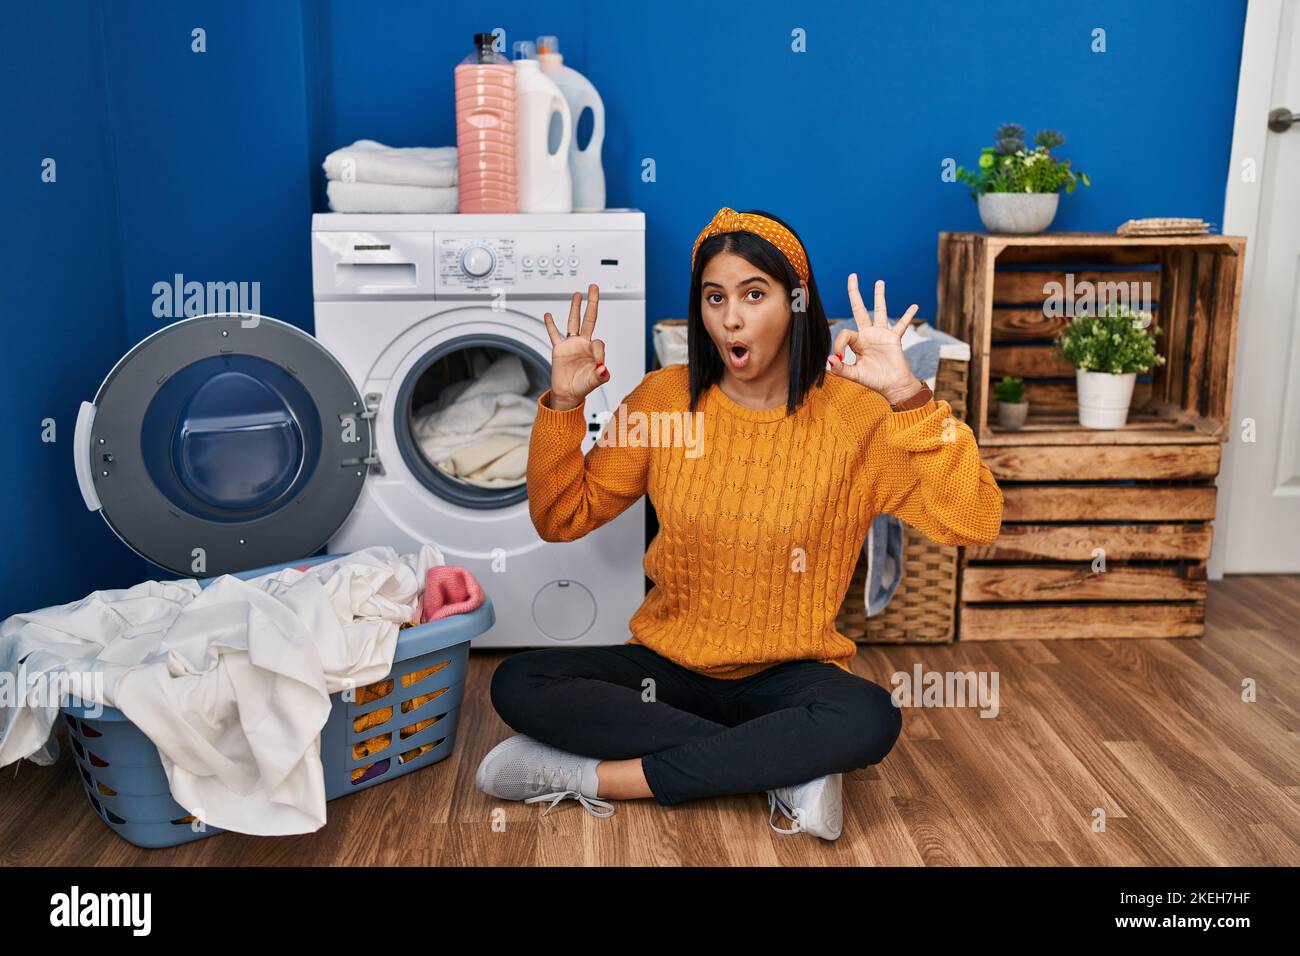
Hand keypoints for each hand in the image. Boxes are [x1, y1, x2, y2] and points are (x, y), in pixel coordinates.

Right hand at [542, 284, 608, 409]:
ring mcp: (571, 345)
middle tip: (593, 288)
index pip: (599, 341)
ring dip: (575, 307)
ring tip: (577, 294)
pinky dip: (550, 325)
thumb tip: (603, 369)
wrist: (568, 394)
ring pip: (573, 321)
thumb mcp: (595, 382)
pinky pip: (554, 334)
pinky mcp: (559, 349)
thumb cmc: (583, 387)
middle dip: (592, 303)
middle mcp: (583, 344)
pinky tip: (548, 315)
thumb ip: (601, 375)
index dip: (597, 352)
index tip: (596, 364)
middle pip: (589, 318)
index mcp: (594, 350)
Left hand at [828, 275, 923, 404]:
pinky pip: (902, 325)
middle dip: (855, 293)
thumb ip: (841, 369)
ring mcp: (881, 335)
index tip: (838, 357)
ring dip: (879, 296)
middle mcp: (868, 335)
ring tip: (879, 281)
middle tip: (852, 275)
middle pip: (859, 309)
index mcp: (856, 342)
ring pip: (879, 311)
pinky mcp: (894, 339)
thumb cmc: (873, 381)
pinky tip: (914, 305)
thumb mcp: (854, 375)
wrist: (892, 386)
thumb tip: (829, 360)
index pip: (845, 333)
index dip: (838, 344)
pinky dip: (909, 316)